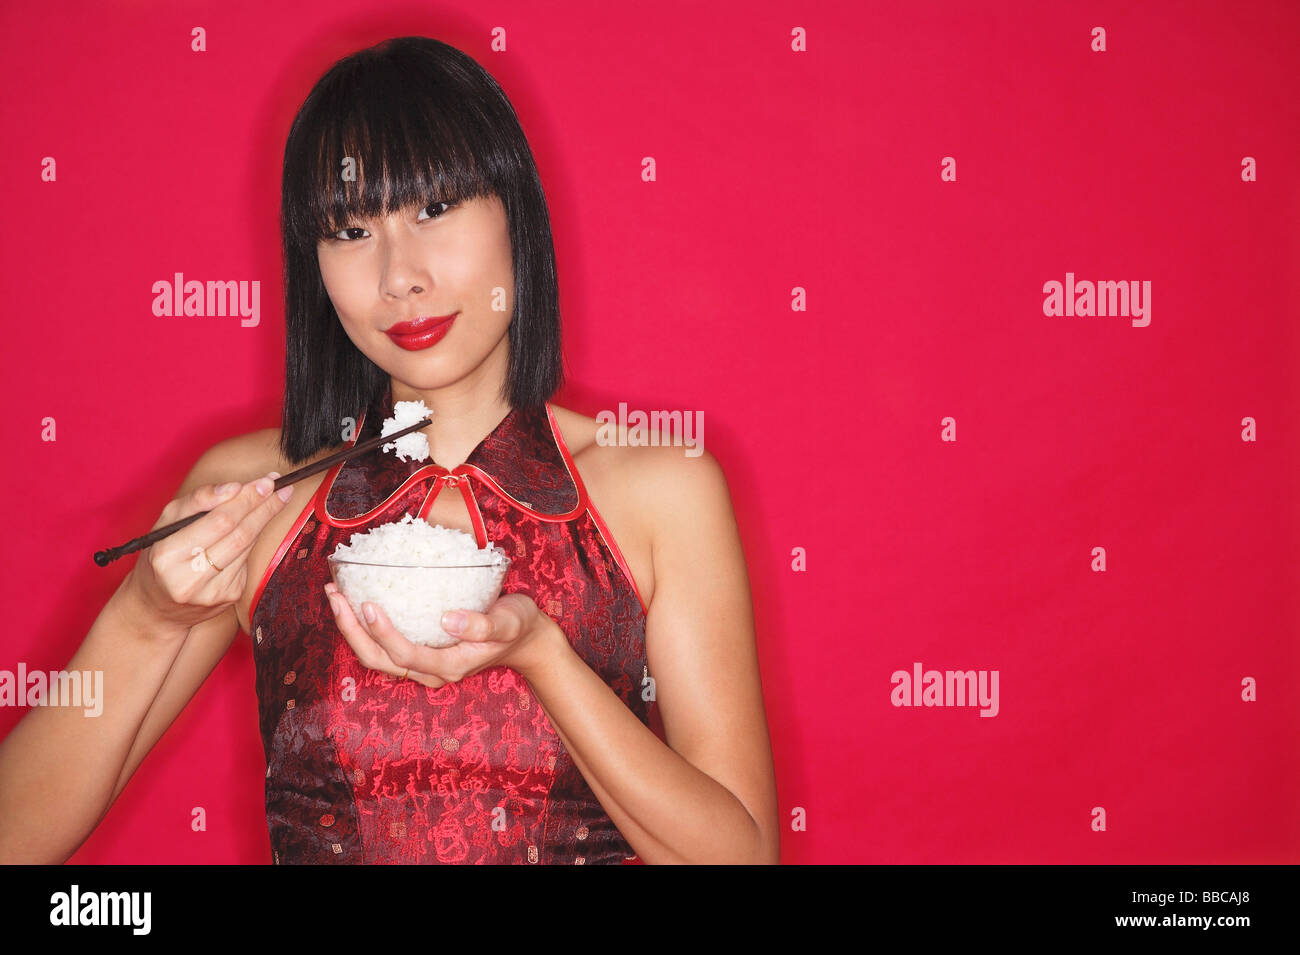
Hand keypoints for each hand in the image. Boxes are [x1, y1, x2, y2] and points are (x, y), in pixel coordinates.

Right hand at [123, 472, 293, 632]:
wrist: (158, 607)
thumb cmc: (163, 555)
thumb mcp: (166, 524)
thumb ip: (197, 501)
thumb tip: (234, 487)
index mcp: (167, 554)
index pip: (218, 521)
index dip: (246, 500)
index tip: (266, 481)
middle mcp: (189, 578)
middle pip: (239, 534)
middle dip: (263, 507)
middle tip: (281, 487)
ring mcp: (212, 591)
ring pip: (247, 546)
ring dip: (264, 520)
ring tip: (277, 499)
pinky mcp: (229, 597)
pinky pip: (247, 560)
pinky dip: (251, 541)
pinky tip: (252, 529)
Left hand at [324, 582, 563, 687]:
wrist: (526, 640)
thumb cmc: (518, 626)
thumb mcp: (509, 621)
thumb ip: (482, 624)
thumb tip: (447, 618)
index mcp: (450, 666)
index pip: (406, 655)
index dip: (383, 633)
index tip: (368, 603)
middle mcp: (432, 671)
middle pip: (378, 660)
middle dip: (351, 630)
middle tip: (336, 595)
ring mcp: (425, 664)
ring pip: (376, 656)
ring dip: (351, 629)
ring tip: (336, 594)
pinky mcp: (422, 652)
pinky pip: (384, 646)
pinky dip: (365, 626)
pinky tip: (357, 599)